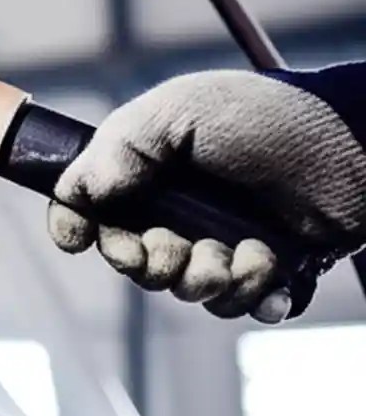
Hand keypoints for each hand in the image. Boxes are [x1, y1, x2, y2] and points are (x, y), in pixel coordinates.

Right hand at [49, 70, 365, 322]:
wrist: (356, 148)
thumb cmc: (268, 120)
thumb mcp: (181, 110)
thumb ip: (119, 147)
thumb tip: (77, 193)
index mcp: (148, 172)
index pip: (89, 210)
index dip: (78, 228)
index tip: (82, 240)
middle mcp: (178, 209)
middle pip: (131, 261)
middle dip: (149, 261)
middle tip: (174, 246)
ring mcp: (221, 242)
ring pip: (184, 289)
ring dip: (206, 276)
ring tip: (238, 250)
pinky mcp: (265, 270)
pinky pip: (237, 306)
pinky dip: (251, 291)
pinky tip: (270, 262)